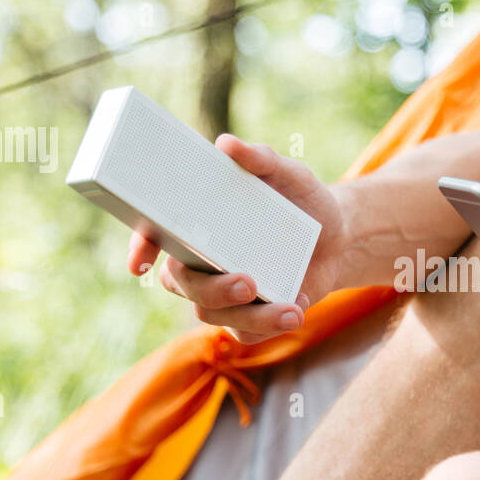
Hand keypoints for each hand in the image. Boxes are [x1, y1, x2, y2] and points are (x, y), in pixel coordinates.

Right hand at [127, 135, 346, 344]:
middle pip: (182, 284)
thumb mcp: (289, 175)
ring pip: (212, 315)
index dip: (140, 247)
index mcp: (198, 224)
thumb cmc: (301, 199)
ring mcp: (224, 293)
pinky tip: (298, 308)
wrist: (339, 236)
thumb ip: (262, 159)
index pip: (155, 235)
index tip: (140, 261)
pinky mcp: (249, 317)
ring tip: (290, 310)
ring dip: (250, 317)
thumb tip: (227, 145)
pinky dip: (271, 326)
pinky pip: (246, 334)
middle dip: (212, 289)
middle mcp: (202, 261)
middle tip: (248, 282)